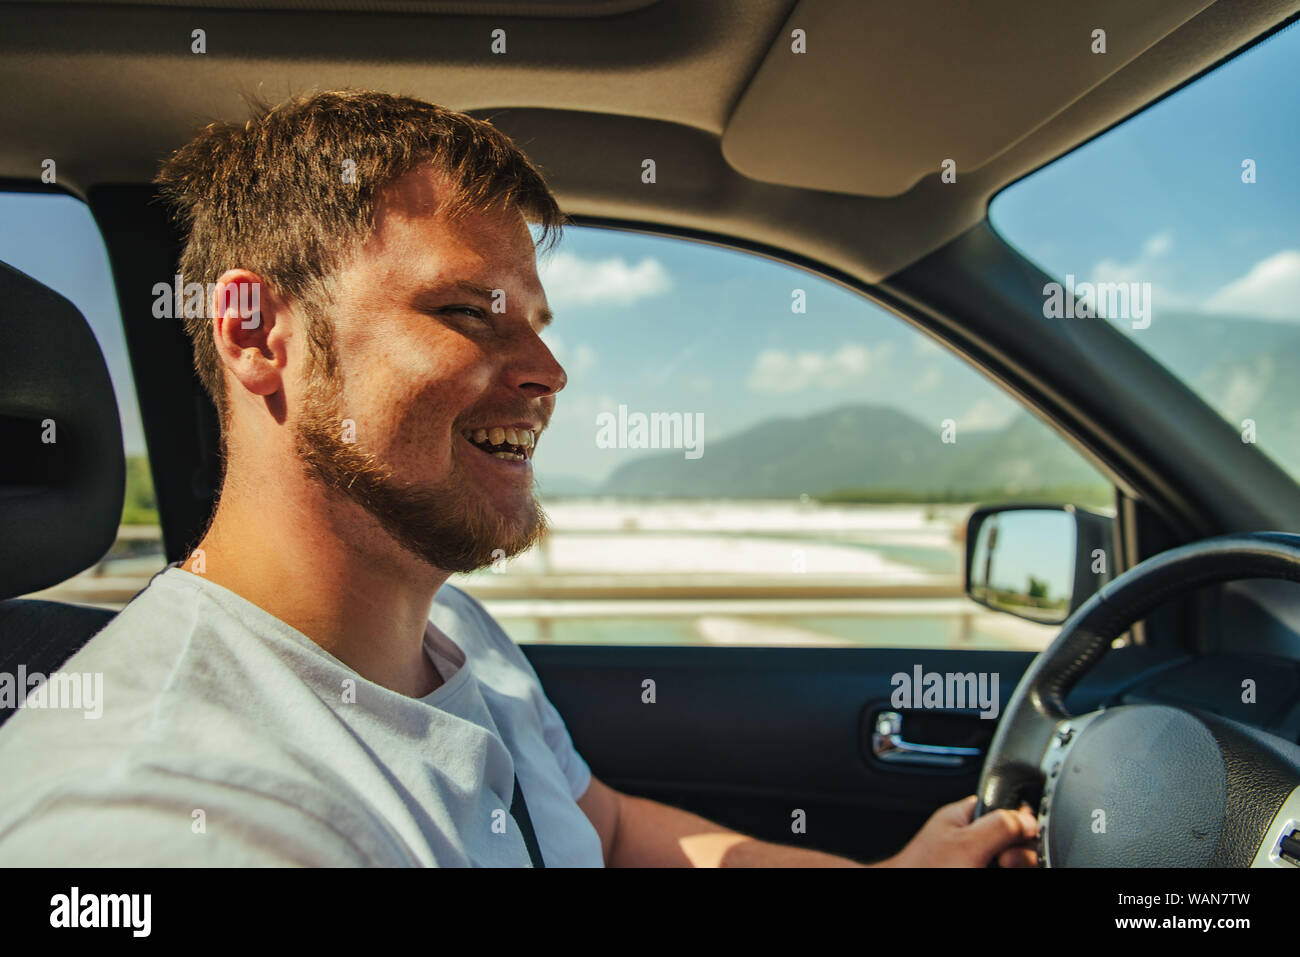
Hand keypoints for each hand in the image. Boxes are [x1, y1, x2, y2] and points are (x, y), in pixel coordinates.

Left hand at [878, 795, 1038, 867]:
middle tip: (1003, 864)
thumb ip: (999, 826)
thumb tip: (1029, 818)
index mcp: (966, 817)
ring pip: (1011, 862)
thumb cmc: (924, 871)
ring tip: (998, 869)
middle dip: (1018, 854)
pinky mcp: (971, 870)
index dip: (1021, 824)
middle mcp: (971, 838)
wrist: (902, 895)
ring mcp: (973, 860)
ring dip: (1013, 866)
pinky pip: (996, 869)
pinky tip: (998, 871)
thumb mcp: (968, 844)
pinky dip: (1001, 870)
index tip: (1021, 840)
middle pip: (1015, 841)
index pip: (1007, 808)